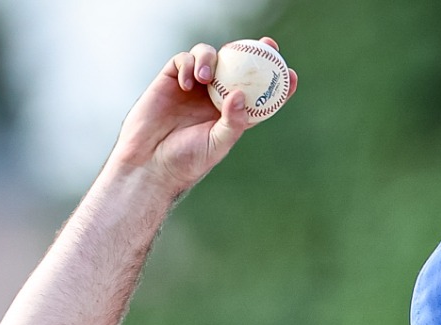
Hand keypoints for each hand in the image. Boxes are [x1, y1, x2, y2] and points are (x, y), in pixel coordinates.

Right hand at [106, 37, 298, 193]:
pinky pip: (182, 60)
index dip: (276, 83)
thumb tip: (242, 94)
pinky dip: (188, 65)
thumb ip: (232, 121)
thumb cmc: (185, 162)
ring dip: (211, 59)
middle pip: (237, 66)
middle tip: (266, 44)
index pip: (258, 94)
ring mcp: (193, 87)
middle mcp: (214, 97)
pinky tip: (187, 82)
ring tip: (206, 77)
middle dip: (254, 51)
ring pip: (210, 57)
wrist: (149, 163)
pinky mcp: (170, 79)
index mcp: (231, 115)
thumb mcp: (217, 145)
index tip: (291, 75)